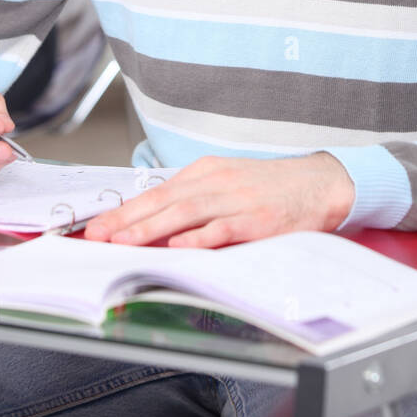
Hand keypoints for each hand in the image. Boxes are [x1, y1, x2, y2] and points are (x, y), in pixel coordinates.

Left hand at [84, 152, 355, 247]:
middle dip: (127, 220)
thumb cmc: (271, 188)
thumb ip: (194, 200)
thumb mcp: (228, 183)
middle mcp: (218, 181)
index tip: (96, 227)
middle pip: (165, 200)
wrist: (320, 183)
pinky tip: (179, 246)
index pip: (157, 192)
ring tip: (124, 241)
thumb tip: (154, 226)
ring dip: (152, 228)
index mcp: (207, 171)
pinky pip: (224, 228)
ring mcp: (238, 199)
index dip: (124, 210)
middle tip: (97, 236)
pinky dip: (199, 236)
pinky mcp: (258, 219)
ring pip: (187, 212)